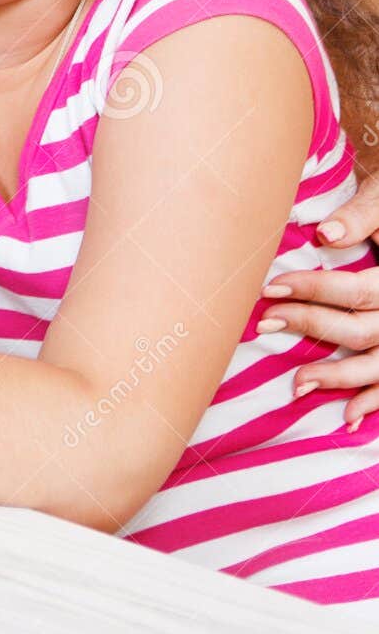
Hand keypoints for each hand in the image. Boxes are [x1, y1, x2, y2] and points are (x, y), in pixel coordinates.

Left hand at [259, 178, 378, 423]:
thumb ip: (362, 215)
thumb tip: (324, 235)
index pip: (356, 290)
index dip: (313, 291)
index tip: (269, 289)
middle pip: (360, 330)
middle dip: (311, 328)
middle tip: (265, 323)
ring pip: (378, 364)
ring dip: (339, 378)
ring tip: (297, 384)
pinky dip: (374, 400)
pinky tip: (348, 417)